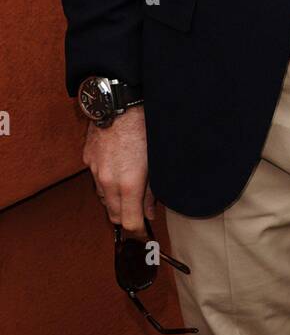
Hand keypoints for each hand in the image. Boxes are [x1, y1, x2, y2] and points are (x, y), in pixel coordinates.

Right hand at [82, 105, 154, 237]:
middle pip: (114, 214)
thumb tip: (150, 211)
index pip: (129, 223)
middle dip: (126, 218)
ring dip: (116, 199)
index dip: (138, 232)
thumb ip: (152, 190)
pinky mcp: (88, 159)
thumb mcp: (156, 161)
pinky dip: (107, 181)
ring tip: (131, 189)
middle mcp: (108, 182)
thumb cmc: (144, 127)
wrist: (119, 101)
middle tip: (140, 213)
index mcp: (128, 184)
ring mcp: (95, 170)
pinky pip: (97, 178)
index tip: (145, 233)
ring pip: (104, 197)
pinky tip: (118, 170)